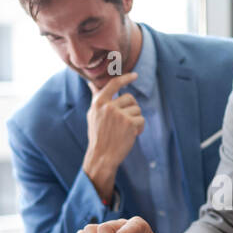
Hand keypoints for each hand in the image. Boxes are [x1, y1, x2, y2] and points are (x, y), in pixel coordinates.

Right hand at [82, 72, 142, 202]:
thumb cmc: (98, 136)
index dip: (126, 78)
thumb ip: (96, 98)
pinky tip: (131, 135)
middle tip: (125, 123)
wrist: (102, 156)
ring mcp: (119, 114)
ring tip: (125, 131)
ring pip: (137, 110)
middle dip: (131, 109)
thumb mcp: (93, 114)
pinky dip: (140, 129)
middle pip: (130, 98)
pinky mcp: (129, 123)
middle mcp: (108, 106)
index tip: (135, 75)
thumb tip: (91, 83)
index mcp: (98, 103)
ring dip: (135, 120)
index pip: (114, 84)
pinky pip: (142, 120)